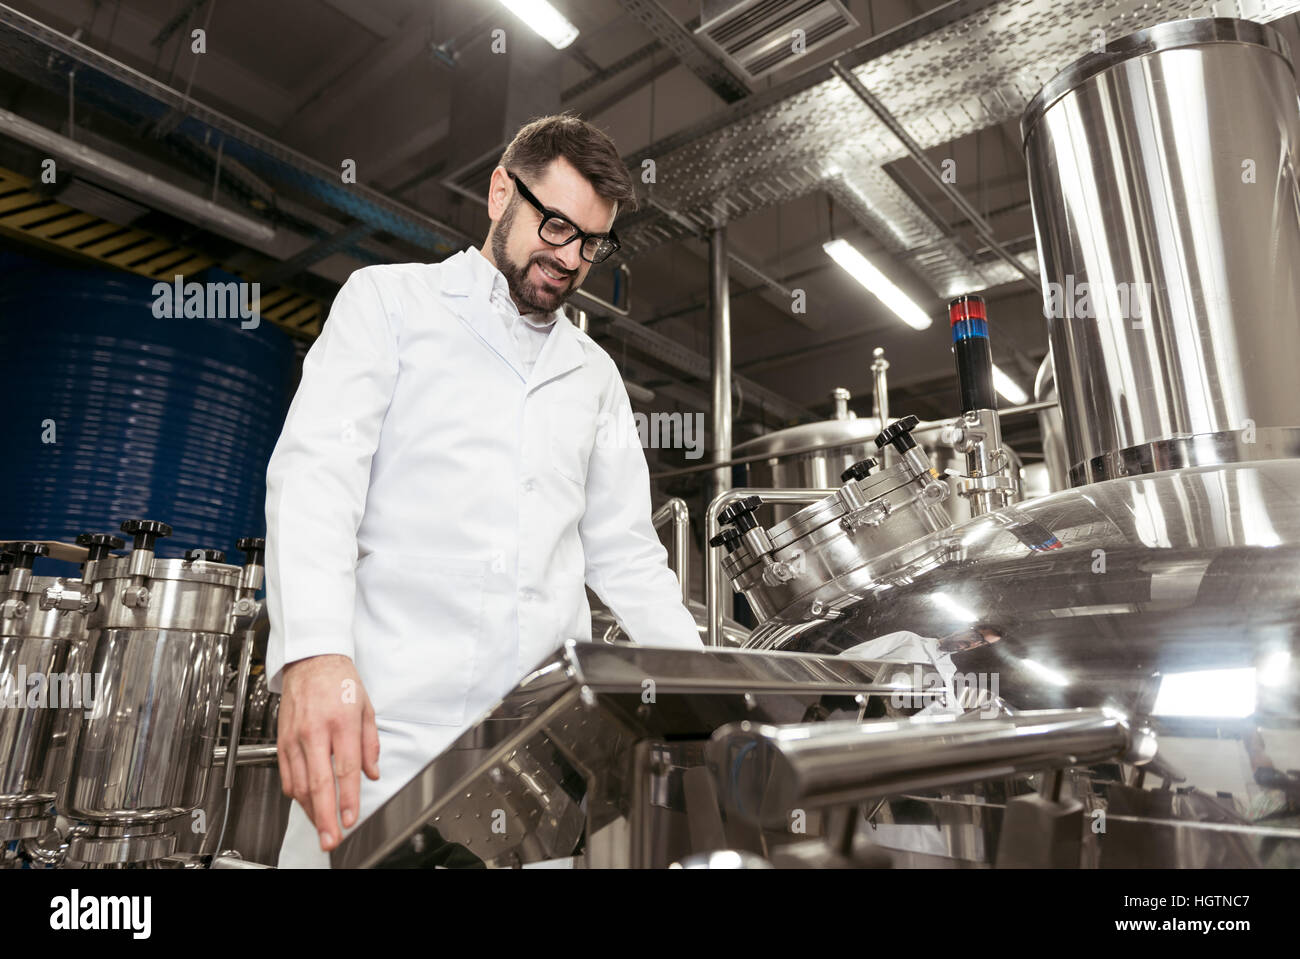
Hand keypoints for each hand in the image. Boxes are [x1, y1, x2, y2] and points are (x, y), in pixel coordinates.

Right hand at [277, 654, 380, 851]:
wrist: (310, 660)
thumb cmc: (340, 681)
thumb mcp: (367, 708)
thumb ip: (370, 744)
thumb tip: (371, 774)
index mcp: (341, 722)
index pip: (345, 769)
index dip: (348, 798)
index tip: (351, 819)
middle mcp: (315, 732)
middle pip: (319, 783)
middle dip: (325, 816)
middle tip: (331, 839)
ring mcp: (295, 737)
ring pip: (300, 784)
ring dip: (311, 810)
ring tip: (323, 828)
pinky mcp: (282, 741)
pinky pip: (288, 775)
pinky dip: (297, 795)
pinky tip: (308, 804)